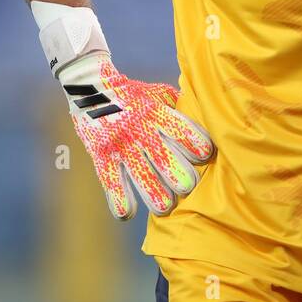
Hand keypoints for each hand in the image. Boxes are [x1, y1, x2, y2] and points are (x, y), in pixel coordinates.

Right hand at [61, 53, 214, 219]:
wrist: (91, 87)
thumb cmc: (135, 95)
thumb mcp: (158, 93)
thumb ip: (180, 107)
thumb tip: (210, 117)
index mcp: (156, 112)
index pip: (178, 126)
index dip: (193, 140)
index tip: (205, 154)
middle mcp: (139, 128)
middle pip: (160, 153)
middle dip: (175, 171)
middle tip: (187, 187)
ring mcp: (119, 143)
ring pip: (137, 171)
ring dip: (151, 191)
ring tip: (164, 207)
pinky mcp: (101, 154)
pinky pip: (109, 179)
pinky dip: (118, 197)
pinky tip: (126, 213)